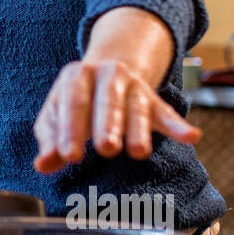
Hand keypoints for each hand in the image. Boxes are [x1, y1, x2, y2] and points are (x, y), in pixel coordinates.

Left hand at [32, 60, 200, 173]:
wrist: (109, 69)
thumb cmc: (76, 101)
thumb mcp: (58, 114)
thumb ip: (50, 139)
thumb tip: (42, 165)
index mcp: (75, 76)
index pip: (72, 103)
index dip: (70, 129)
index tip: (70, 156)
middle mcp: (106, 75)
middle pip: (107, 100)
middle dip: (107, 124)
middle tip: (106, 148)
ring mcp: (133, 85)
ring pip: (137, 107)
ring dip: (138, 129)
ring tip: (138, 151)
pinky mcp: (154, 99)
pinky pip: (167, 113)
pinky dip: (179, 126)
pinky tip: (191, 137)